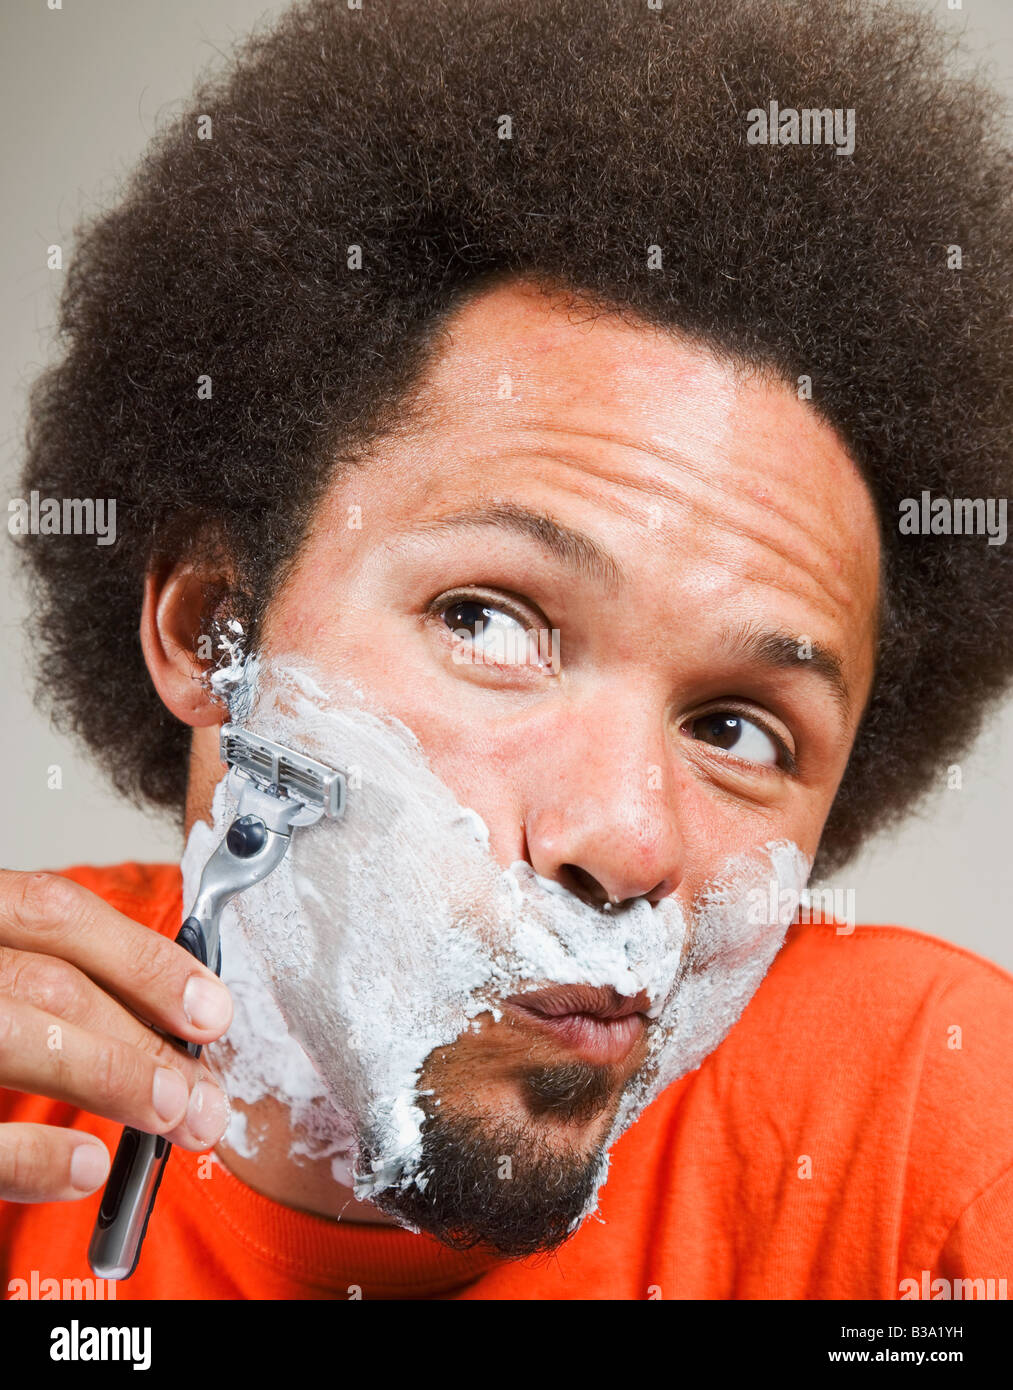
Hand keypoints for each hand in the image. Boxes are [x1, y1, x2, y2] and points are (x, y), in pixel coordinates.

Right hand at [0, 870, 232, 1201]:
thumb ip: (55, 973)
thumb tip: (177, 1010)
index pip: (58, 915)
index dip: (147, 962)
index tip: (215, 1010)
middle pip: (53, 985)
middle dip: (146, 1040)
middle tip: (208, 1094)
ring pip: (19, 1036)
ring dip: (114, 1081)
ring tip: (177, 1116)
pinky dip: (34, 1154)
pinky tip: (88, 1165)